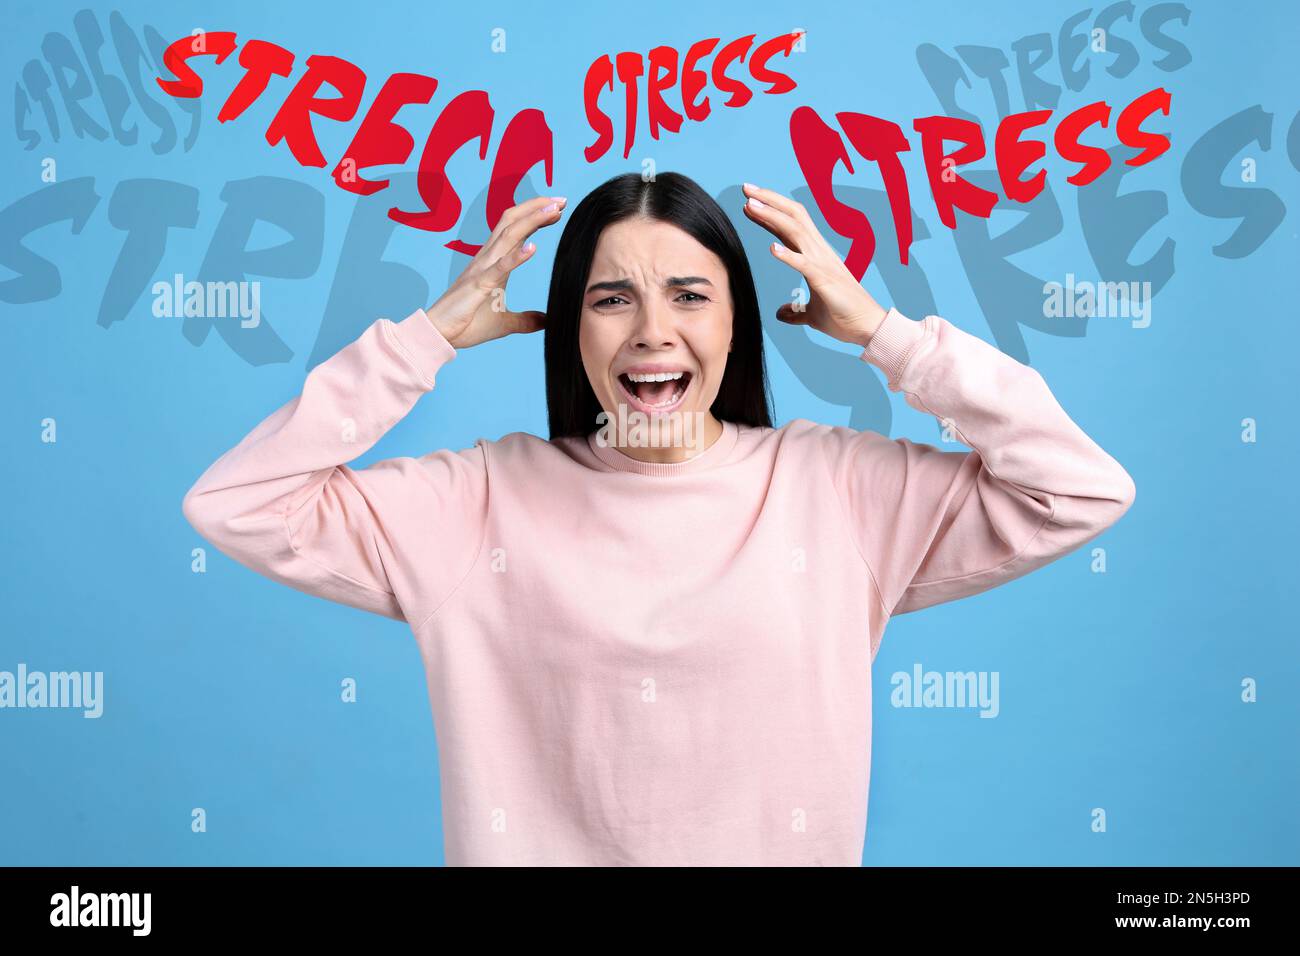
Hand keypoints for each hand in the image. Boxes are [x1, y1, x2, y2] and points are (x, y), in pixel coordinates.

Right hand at [425, 195, 565, 348]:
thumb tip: (546, 321)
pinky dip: (516, 256)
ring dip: (532, 220)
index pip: (515, 230)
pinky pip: (499, 267)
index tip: (557, 210)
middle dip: (536, 207)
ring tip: (554, 210)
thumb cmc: (466, 324)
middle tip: (561, 200)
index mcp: (492, 263)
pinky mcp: (478, 285)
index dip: (535, 216)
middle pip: (512, 222)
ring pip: (508, 235)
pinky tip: (533, 247)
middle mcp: (486, 259)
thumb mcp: (504, 323)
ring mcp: (482, 269)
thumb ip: (526, 321)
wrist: (440, 334)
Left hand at [740, 183, 887, 347]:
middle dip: (769, 200)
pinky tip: (771, 248)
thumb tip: (781, 314)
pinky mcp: (825, 281)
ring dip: (772, 217)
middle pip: (793, 216)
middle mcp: (819, 252)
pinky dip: (788, 255)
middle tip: (745, 188)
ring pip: (795, 231)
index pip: (789, 226)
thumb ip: (795, 311)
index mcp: (815, 255)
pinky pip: (804, 264)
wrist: (868, 327)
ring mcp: (823, 264)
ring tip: (750, 205)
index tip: (749, 202)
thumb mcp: (811, 314)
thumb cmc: (843, 317)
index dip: (770, 212)